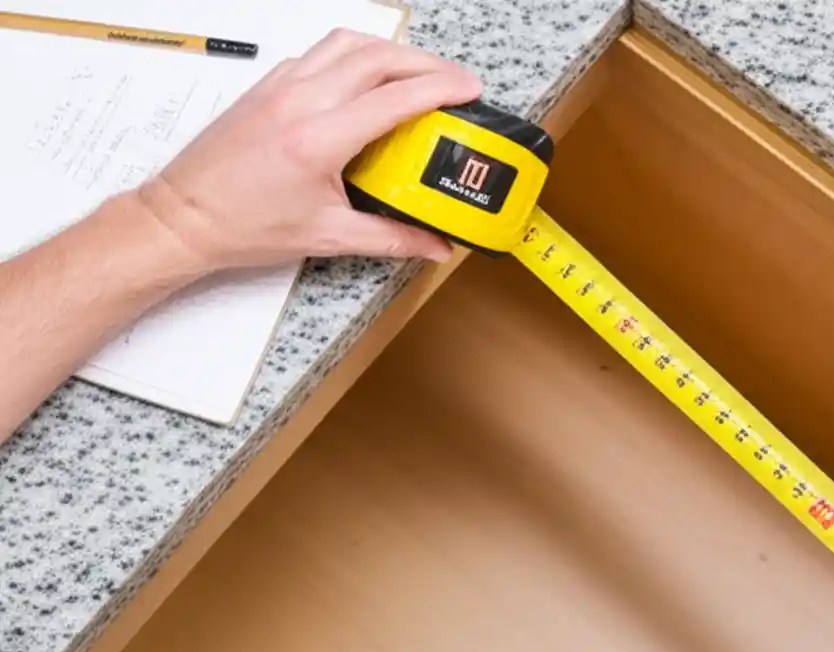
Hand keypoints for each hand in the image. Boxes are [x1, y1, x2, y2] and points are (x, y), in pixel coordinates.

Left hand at [134, 29, 482, 276]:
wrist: (182, 218)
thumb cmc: (243, 226)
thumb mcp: (328, 237)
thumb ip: (392, 238)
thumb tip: (435, 244)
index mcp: (318, 139)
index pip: (395, 97)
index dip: (441, 88)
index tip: (469, 89)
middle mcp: (300, 101)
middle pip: (378, 56)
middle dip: (425, 63)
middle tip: (454, 81)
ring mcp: (281, 86)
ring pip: (348, 43)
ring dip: (390, 51)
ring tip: (417, 74)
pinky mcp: (268, 85)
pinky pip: (321, 54)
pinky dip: (354, 57)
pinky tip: (367, 83)